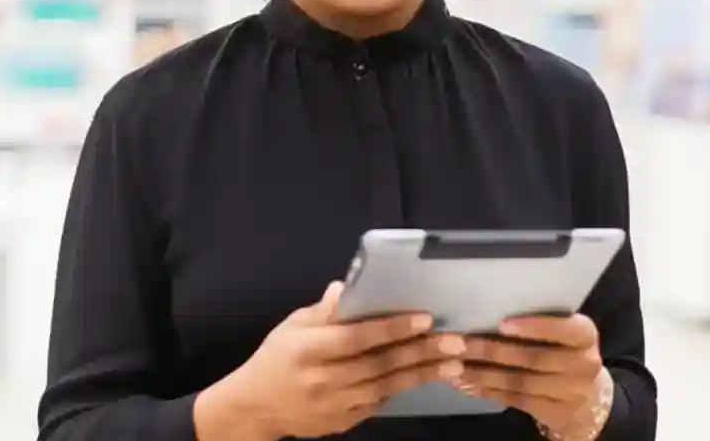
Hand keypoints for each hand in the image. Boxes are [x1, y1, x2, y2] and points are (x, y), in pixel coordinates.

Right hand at [195, 281, 465, 439]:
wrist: (255, 408)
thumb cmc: (274, 359)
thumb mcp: (291, 327)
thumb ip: (323, 311)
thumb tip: (348, 287)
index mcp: (308, 350)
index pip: (357, 337)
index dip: (392, 328)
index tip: (424, 317)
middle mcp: (324, 380)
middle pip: (380, 364)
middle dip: (421, 351)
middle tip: (455, 341)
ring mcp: (335, 405)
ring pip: (386, 387)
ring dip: (422, 373)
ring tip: (453, 362)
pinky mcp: (343, 422)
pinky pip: (379, 403)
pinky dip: (402, 388)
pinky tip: (424, 376)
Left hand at [451, 315, 610, 437]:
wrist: (589, 398)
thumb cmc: (565, 352)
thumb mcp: (563, 334)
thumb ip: (537, 323)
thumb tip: (485, 311)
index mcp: (585, 335)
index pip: (564, 329)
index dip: (534, 327)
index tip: (502, 323)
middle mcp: (583, 364)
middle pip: (533, 358)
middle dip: (491, 350)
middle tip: (458, 344)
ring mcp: (572, 392)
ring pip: (520, 382)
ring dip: (483, 374)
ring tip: (454, 367)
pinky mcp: (556, 413)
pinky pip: (517, 400)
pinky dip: (489, 391)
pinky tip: (468, 384)